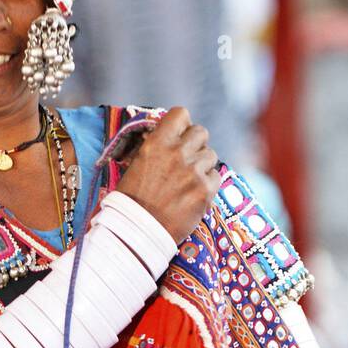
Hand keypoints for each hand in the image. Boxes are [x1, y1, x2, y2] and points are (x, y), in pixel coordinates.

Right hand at [115, 106, 221, 244]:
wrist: (137, 232)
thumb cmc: (131, 200)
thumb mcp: (136, 164)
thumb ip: (155, 147)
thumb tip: (168, 137)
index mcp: (157, 143)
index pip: (181, 114)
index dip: (182, 125)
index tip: (179, 136)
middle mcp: (177, 153)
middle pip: (201, 132)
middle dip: (195, 145)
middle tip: (187, 160)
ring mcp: (193, 172)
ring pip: (211, 155)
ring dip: (202, 165)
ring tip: (189, 180)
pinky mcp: (205, 191)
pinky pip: (216, 177)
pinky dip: (207, 185)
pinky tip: (194, 195)